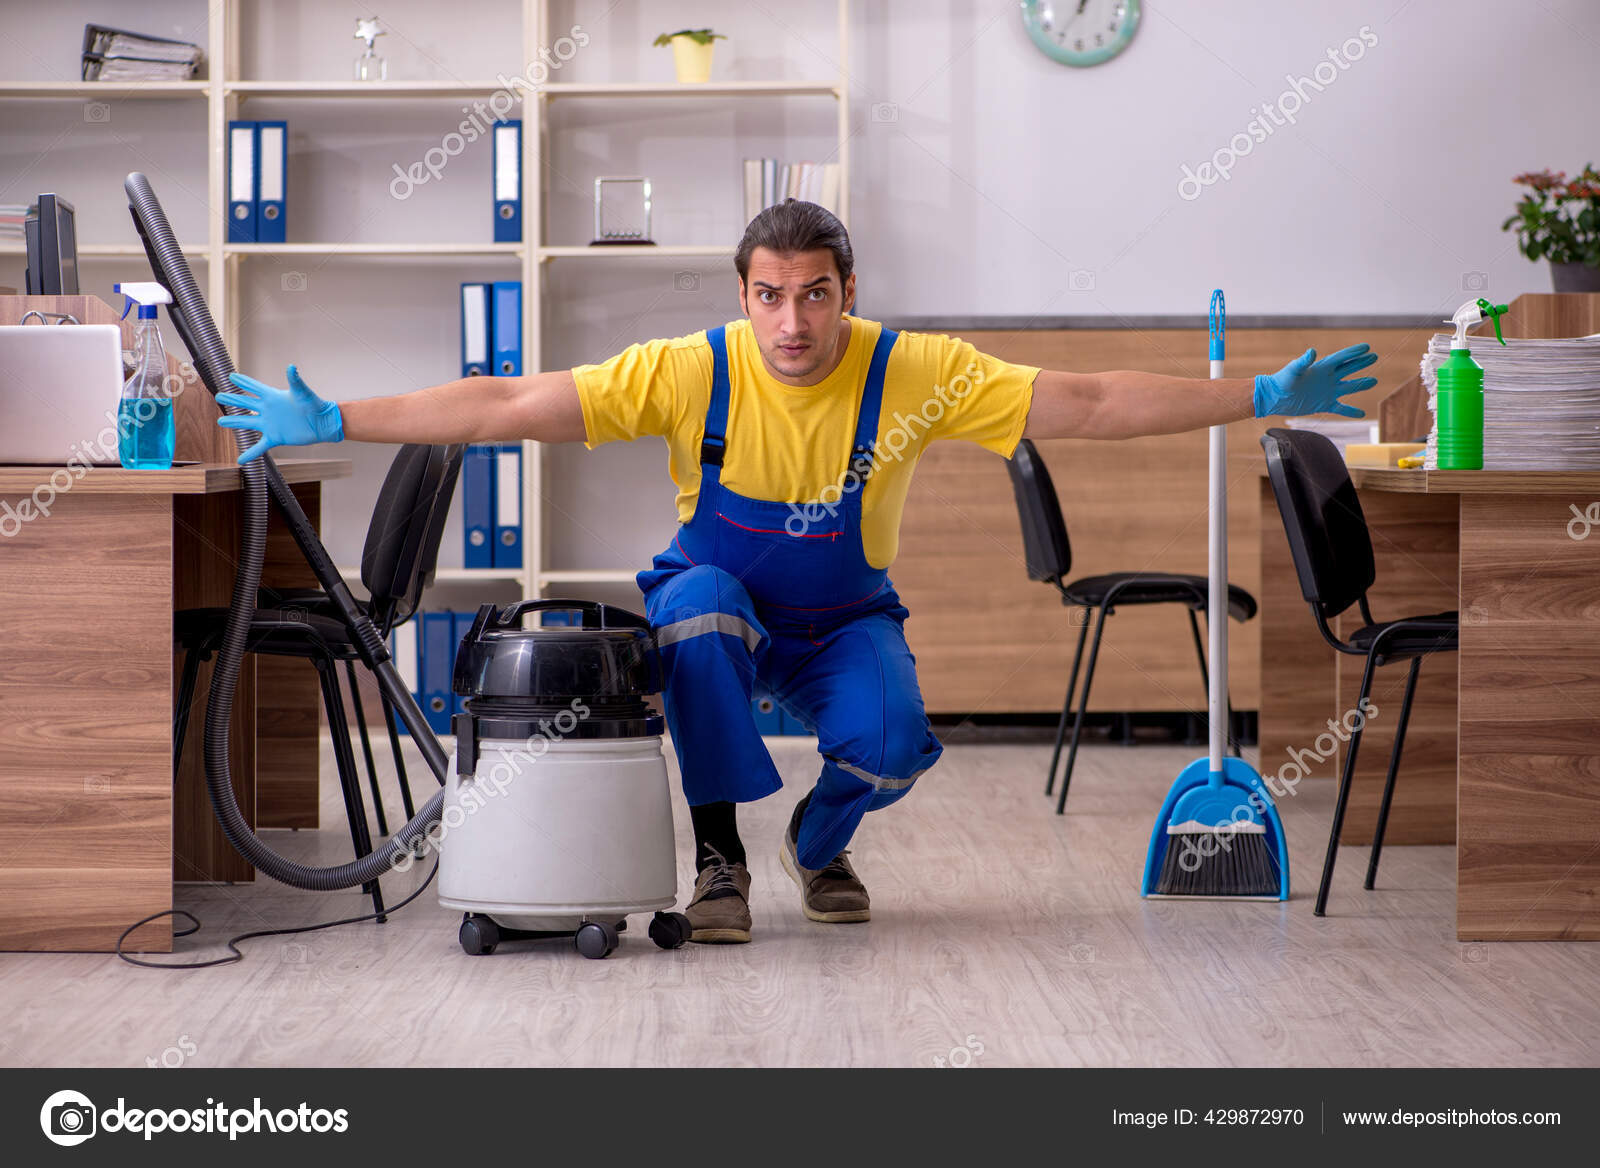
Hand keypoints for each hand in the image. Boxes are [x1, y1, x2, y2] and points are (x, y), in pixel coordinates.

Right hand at [217, 364, 343, 463]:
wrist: (322, 423)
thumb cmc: (314, 405)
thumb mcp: (303, 392)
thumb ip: (295, 380)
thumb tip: (291, 367)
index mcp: (273, 396)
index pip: (254, 387)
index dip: (243, 381)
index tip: (231, 375)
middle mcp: (268, 410)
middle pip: (245, 403)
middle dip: (232, 399)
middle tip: (218, 396)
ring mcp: (270, 424)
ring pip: (247, 423)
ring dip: (234, 422)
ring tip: (220, 422)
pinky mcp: (276, 437)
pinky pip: (260, 446)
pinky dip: (250, 453)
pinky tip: (241, 460)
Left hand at [1253, 343, 1377, 418]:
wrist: (1275, 398)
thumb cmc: (1281, 381)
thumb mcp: (1293, 370)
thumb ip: (1303, 362)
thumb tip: (1312, 351)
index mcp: (1321, 368)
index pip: (1341, 358)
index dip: (1354, 352)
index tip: (1366, 347)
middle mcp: (1327, 378)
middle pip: (1348, 369)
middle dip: (1361, 363)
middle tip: (1374, 356)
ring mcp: (1327, 391)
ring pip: (1348, 387)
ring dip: (1360, 385)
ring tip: (1373, 381)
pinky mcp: (1323, 404)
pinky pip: (1341, 408)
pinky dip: (1350, 411)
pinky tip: (1361, 414)